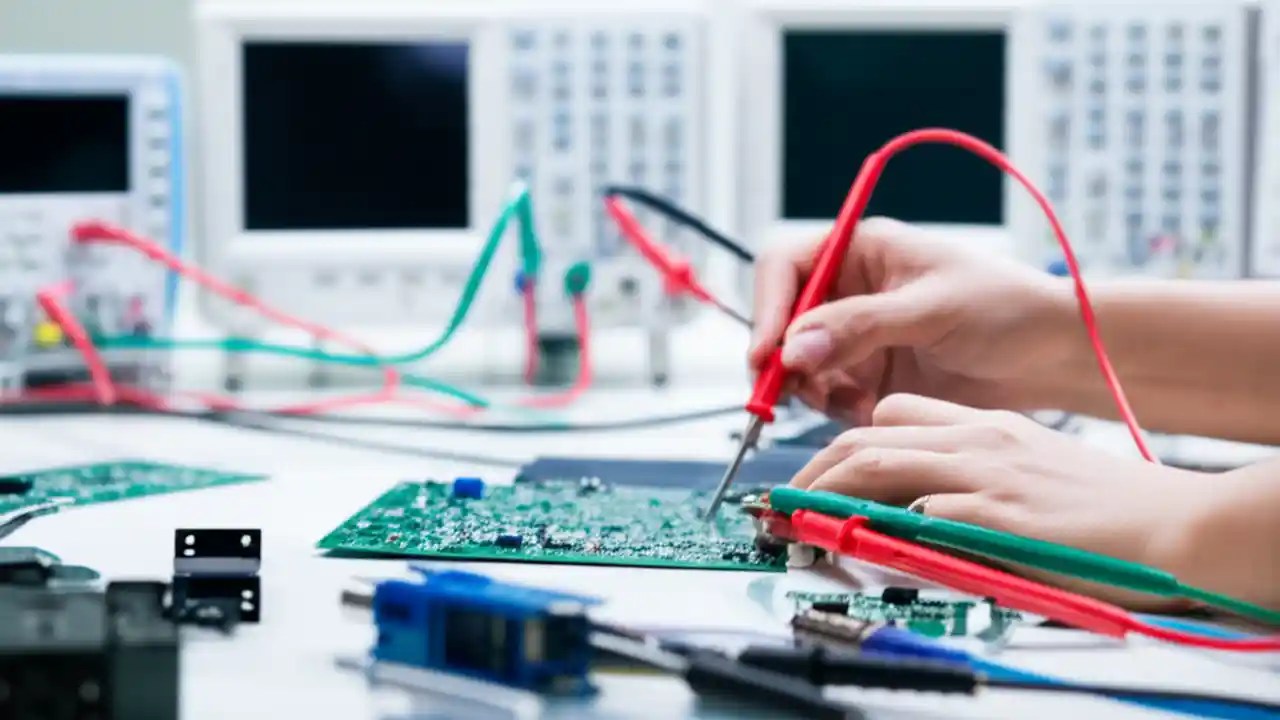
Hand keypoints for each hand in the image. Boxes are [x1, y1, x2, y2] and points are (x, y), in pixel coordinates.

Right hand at [750, 218, 1071, 425]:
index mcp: (860, 251)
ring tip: (843, 399)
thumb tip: (792, 348)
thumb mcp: (932, 309)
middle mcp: (848, 292)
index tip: (768, 353)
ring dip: (804, 386)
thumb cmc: (1006, 309)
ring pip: (795, 363)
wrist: (1053, 358)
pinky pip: (823, 395)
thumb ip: (860, 326)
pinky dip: (831, 407)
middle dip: (777, 356)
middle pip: (779, 318)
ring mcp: (854, 338)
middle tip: (782, 393)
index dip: (767, 306)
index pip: (784, 266)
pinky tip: (863, 409)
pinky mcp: (866, 379)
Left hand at [790, 393, 1210, 609]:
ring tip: (795, 513)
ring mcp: (984, 475)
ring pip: (879, 463)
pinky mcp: (997, 514)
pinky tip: (855, 534)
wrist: (1169, 524)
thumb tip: (917, 501)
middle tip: (785, 498)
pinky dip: (878, 519)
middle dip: (816, 467)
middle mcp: (978, 440)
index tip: (819, 472)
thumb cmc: (1104, 506)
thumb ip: (974, 474)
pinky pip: (919, 509)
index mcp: (986, 426)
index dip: (846, 443)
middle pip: (869, 436)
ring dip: (826, 489)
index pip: (893, 415)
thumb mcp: (1031, 468)